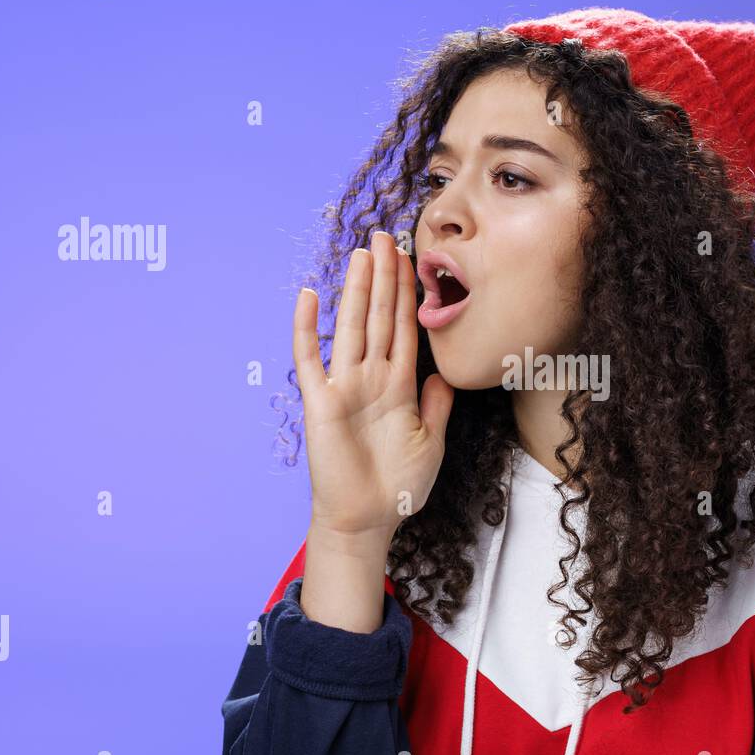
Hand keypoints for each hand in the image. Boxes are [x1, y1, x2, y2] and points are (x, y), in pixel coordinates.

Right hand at [292, 230, 454, 540]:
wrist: (368, 519)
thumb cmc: (398, 485)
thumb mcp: (431, 440)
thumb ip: (438, 404)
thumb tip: (446, 371)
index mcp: (399, 384)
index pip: (404, 327)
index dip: (409, 293)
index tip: (414, 257)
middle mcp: (372, 378)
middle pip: (379, 317)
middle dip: (385, 277)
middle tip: (386, 235)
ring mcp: (345, 387)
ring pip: (352, 328)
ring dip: (356, 290)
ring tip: (362, 253)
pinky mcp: (322, 402)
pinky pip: (311, 360)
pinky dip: (308, 329)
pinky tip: (310, 296)